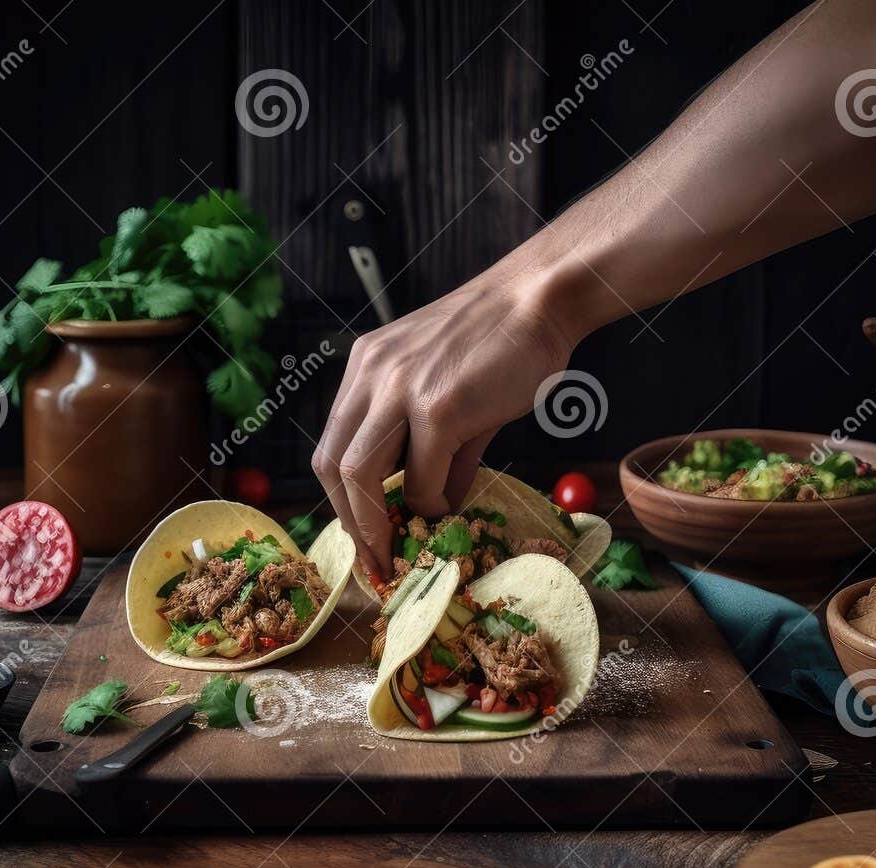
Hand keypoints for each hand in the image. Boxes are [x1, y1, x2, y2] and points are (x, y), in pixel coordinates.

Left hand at [313, 269, 575, 578]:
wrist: (543, 299)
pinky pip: (420, 476)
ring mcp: (399, 387)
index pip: (331, 445)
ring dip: (376, 524)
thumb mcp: (453, 395)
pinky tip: (447, 509)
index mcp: (367, 368)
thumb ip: (437, 452)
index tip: (364, 538)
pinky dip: (430, 503)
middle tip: (374, 560)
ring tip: (400, 550)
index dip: (342, 500)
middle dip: (350, 522)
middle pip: (331, 465)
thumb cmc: (505, 344)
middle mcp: (371, 374)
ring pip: (358, 474)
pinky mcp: (437, 405)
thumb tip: (437, 509)